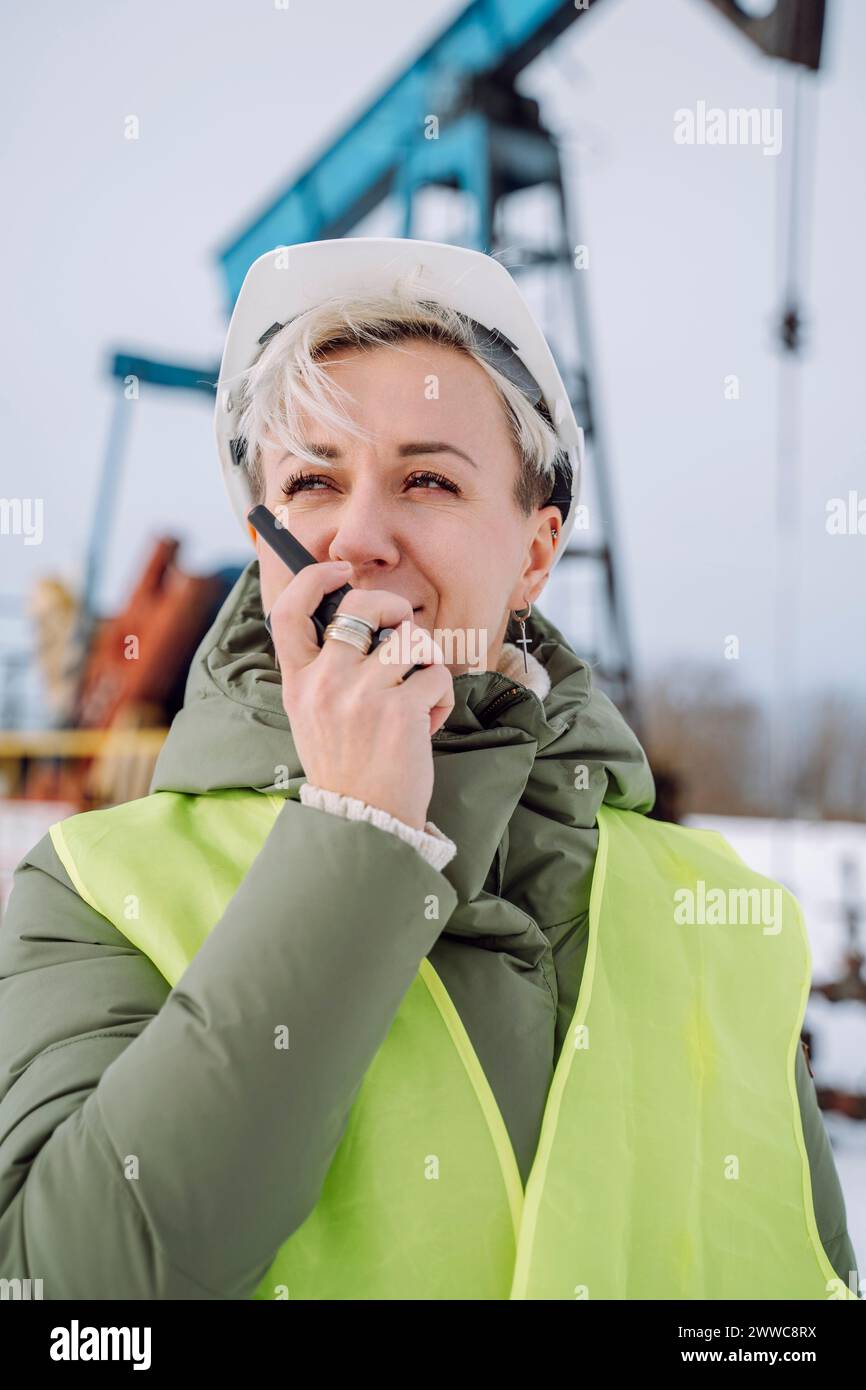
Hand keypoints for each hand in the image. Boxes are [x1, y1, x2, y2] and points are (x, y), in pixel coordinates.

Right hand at [269, 561, 453, 830]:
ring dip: (425, 661)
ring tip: (419, 693)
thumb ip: (326, 670)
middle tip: (404, 637)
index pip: (288, 610)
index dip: (315, 579)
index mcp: (299, 681)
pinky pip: (437, 674)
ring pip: (411, 638)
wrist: (365, 820)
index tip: (340, 573)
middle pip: (363, 606)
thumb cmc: (349, 765)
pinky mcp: (400, 709)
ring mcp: (361, 694)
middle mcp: (324, 681)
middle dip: (395, 611)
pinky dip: (442, 697)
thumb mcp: (314, 716)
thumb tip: (359, 621)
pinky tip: (428, 723)